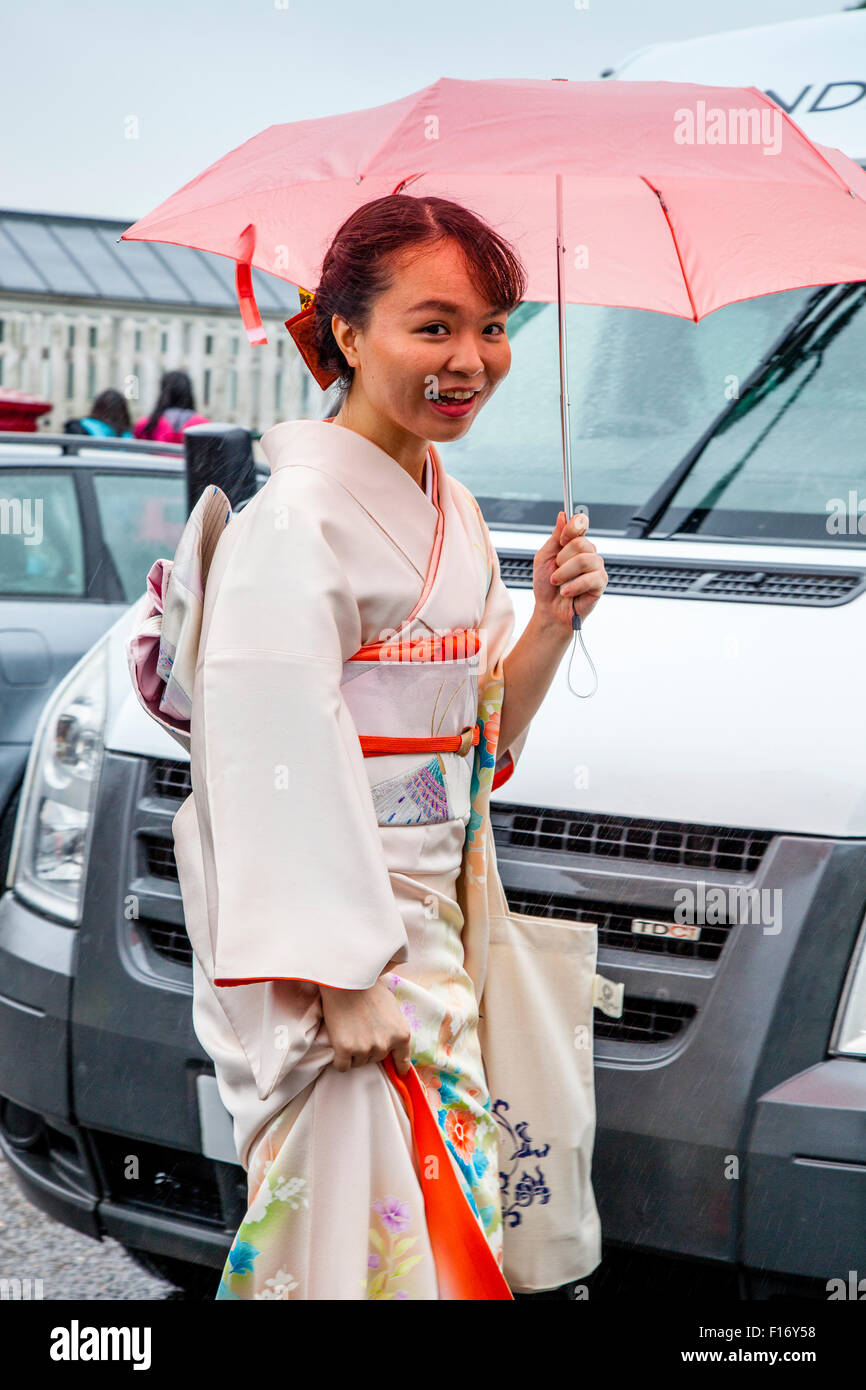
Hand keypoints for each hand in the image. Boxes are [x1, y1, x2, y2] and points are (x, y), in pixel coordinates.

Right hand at [319, 977, 412, 1075]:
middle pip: (375, 1059)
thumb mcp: (392, 1007)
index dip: (398, 1066)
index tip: (398, 1073)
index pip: (402, 1061)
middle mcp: (386, 1044)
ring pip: (358, 1062)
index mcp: (402, 1034)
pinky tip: (338, 1043)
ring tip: (348, 1028)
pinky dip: (339, 1059)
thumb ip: (394, 1028)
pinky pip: (342, 1066)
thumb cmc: (368, 988)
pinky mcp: (345, 1049)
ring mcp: (365, 1048)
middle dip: (368, 1048)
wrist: (346, 979)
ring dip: (353, 1052)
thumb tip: (393, 1043)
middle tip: (359, 1027)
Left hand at [532, 509, 607, 632]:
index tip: (561, 540)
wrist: (549, 610)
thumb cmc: (546, 585)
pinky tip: (566, 592)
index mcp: (574, 544)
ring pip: (585, 560)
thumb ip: (554, 537)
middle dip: (562, 559)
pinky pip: (590, 578)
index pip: (581, 523)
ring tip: (558, 583)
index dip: (573, 526)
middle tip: (555, 571)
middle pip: (581, 543)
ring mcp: (596, 567)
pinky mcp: (601, 583)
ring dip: (564, 573)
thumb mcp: (544, 558)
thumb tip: (563, 515)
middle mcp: (588, 552)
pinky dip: (573, 586)